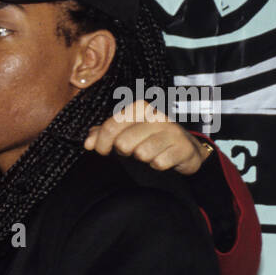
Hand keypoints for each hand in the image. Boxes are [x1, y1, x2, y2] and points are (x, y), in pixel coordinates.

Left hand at [84, 99, 209, 174]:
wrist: (187, 149)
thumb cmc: (151, 139)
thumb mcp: (126, 132)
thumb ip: (104, 134)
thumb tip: (88, 142)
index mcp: (139, 108)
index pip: (111, 126)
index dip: (102, 144)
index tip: (103, 151)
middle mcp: (157, 116)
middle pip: (123, 143)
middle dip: (123, 153)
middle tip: (131, 152)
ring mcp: (172, 131)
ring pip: (141, 153)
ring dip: (142, 159)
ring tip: (148, 155)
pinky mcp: (183, 148)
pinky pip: (159, 163)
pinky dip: (157, 166)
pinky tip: (162, 160)